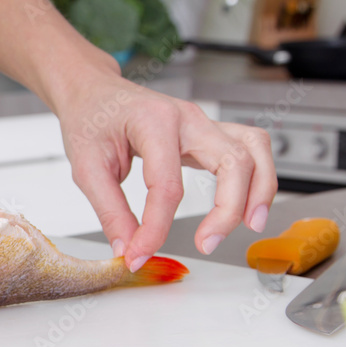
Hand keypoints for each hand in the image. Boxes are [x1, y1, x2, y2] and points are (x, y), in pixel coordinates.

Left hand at [55, 71, 276, 270]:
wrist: (93, 93)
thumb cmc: (90, 120)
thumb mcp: (86, 168)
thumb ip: (110, 211)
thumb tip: (128, 248)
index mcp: (154, 122)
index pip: (167, 186)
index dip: (157, 227)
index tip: (141, 253)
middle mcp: (187, 118)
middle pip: (232, 161)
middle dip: (227, 209)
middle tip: (206, 245)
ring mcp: (203, 123)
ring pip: (253, 150)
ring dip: (260, 190)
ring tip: (250, 225)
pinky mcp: (208, 134)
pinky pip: (249, 149)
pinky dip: (257, 177)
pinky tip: (247, 205)